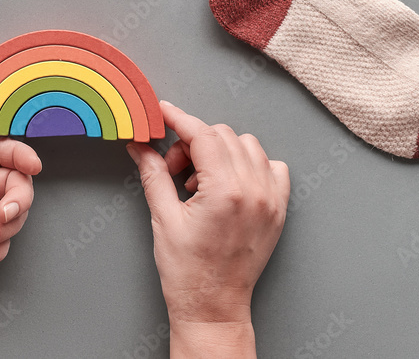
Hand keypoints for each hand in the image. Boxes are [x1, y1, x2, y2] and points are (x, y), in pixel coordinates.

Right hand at [126, 101, 289, 357]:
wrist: (214, 307)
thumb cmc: (188, 272)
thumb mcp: (163, 218)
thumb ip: (153, 173)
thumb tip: (140, 145)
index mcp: (225, 191)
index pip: (203, 135)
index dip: (179, 118)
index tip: (163, 112)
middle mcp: (254, 191)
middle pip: (223, 136)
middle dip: (193, 142)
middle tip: (173, 167)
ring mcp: (271, 200)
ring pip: (248, 146)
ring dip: (220, 151)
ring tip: (199, 180)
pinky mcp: (278, 209)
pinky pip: (272, 167)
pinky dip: (250, 165)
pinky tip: (228, 183)